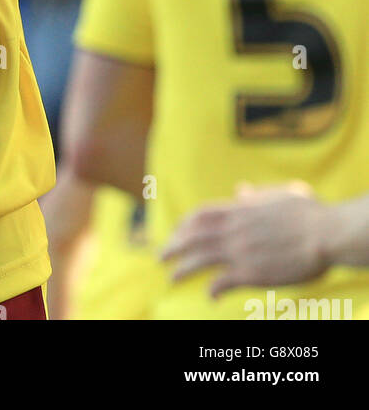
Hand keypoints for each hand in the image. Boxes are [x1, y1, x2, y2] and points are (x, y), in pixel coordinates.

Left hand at [161, 183, 330, 294]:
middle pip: (193, 237)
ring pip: (200, 259)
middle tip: (160, 256)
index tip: (176, 233)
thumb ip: (256, 196)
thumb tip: (241, 190)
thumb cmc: (307, 213)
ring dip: (182, 268)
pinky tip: (209, 295)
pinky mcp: (251, 273)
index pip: (200, 215)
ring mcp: (240, 251)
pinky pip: (223, 281)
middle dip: (173, 246)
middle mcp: (233, 229)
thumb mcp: (278, 195)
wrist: (325, 233)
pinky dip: (212, 288)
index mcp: (239, 210)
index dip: (184, 225)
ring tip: (171, 277)